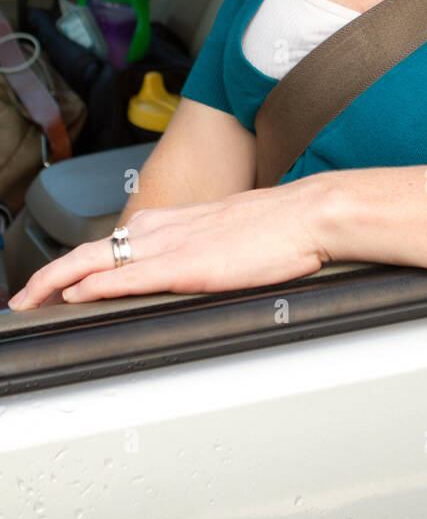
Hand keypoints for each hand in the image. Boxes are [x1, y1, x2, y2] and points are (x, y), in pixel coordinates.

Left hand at [6, 184, 334, 308]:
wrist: (304, 216)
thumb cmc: (274, 228)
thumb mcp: (220, 235)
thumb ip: (190, 250)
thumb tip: (178, 273)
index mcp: (168, 222)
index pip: (104, 245)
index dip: (69, 266)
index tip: (49, 285)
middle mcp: (160, 229)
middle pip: (86, 251)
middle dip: (45, 277)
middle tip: (19, 300)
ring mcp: (170, 246)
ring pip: (95, 261)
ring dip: (55, 283)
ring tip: (28, 303)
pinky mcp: (186, 266)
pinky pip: (128, 277)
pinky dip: (94, 286)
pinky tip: (74, 297)